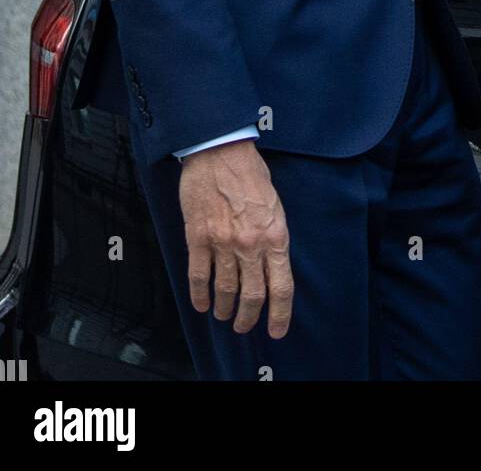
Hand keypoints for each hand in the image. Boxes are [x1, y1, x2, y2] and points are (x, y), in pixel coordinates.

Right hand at [178, 139, 292, 337]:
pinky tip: (201, 304)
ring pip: (225, 290)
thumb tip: (270, 264)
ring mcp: (223, 243)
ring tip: (224, 315)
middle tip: (244, 326)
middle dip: (248, 318)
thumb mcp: (275, 205)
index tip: (276, 330)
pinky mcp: (198, 238)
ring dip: (225, 309)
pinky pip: (199, 276)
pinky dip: (199, 295)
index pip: (281, 287)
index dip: (280, 315)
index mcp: (275, 236)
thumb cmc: (250, 174)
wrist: (220, 151)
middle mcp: (251, 245)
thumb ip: (273, 236)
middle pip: (252, 296)